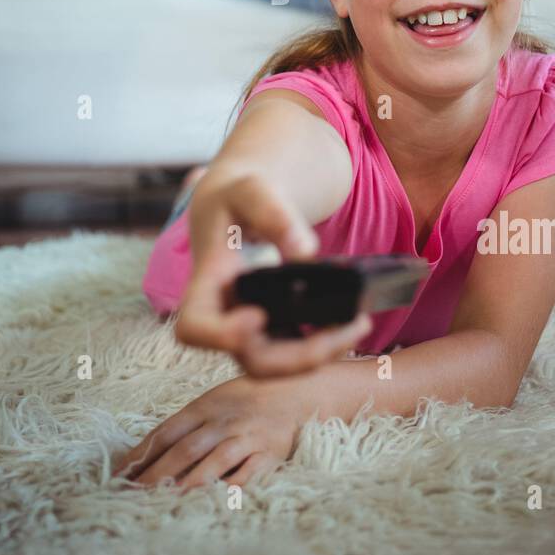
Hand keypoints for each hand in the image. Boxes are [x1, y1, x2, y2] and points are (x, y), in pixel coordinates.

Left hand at [111, 374, 308, 489]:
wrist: (298, 389)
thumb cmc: (248, 398)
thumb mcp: (214, 401)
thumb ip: (186, 425)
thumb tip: (147, 453)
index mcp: (205, 406)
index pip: (167, 431)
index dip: (142, 453)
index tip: (120, 474)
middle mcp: (223, 421)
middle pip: (184, 449)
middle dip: (156, 474)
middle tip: (132, 496)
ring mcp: (246, 438)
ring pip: (212, 462)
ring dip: (187, 483)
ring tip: (164, 502)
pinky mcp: (269, 454)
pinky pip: (247, 475)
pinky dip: (230, 489)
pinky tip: (213, 504)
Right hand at [174, 169, 371, 377]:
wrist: (237, 206)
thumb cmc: (238, 196)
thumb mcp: (252, 190)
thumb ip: (274, 214)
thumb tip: (305, 252)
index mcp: (206, 284)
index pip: (195, 328)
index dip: (222, 335)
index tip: (258, 316)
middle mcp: (221, 316)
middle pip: (250, 360)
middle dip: (299, 356)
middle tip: (347, 326)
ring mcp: (245, 327)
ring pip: (276, 365)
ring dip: (319, 355)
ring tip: (359, 323)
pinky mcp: (269, 329)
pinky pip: (292, 354)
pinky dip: (322, 346)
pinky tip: (350, 324)